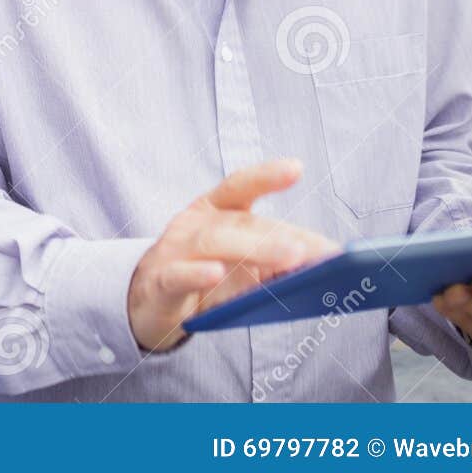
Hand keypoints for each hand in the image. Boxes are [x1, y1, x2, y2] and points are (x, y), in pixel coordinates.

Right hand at [128, 157, 339, 352]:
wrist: (147, 304)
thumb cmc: (201, 279)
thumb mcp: (237, 265)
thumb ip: (275, 263)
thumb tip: (324, 268)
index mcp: (213, 213)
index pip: (238, 187)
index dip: (265, 176)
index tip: (297, 167)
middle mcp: (193, 225)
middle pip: (238, 222)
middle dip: (280, 234)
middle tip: (321, 250)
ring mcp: (174, 252)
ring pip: (213, 243)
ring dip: (256, 249)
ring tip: (291, 257)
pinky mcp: (159, 284)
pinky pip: (177, 276)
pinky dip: (196, 274)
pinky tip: (215, 275)